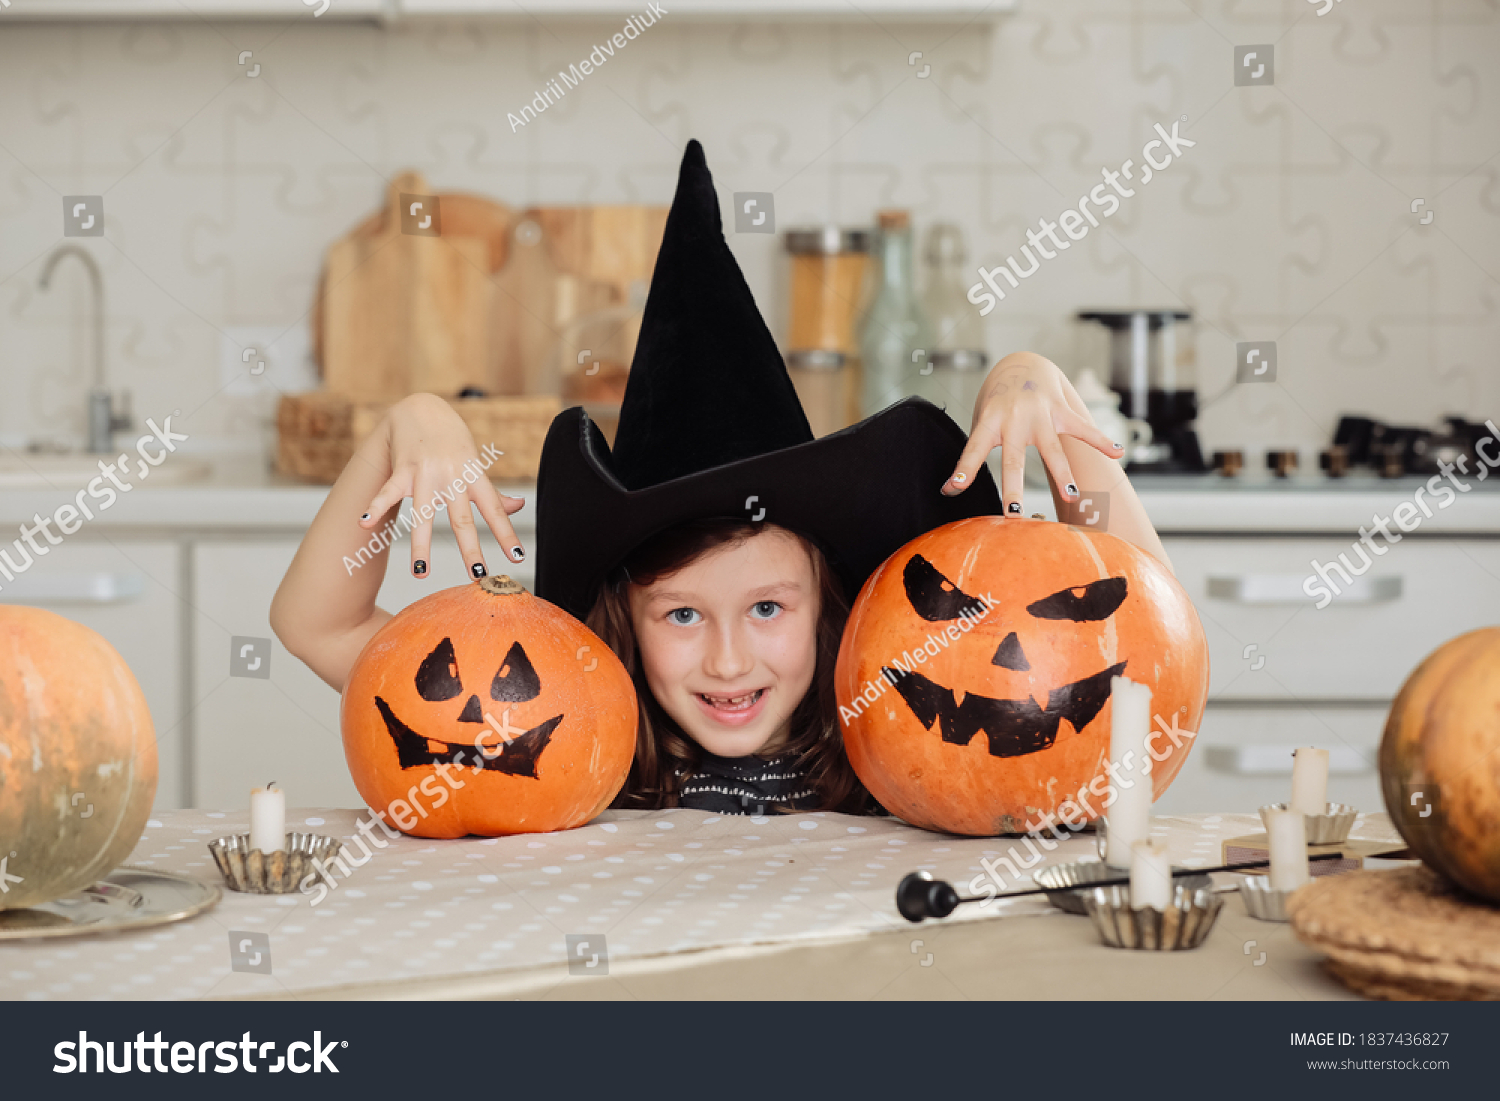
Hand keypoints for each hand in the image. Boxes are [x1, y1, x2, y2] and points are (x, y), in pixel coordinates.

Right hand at [358, 393, 526, 578]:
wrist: (422, 409)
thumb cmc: (452, 443)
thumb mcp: (476, 465)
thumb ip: (494, 492)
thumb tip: (520, 506)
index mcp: (473, 477)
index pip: (495, 510)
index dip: (507, 533)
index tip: (517, 558)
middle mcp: (452, 477)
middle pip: (461, 518)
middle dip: (470, 548)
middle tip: (478, 576)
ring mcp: (426, 473)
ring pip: (423, 514)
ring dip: (421, 545)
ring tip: (420, 573)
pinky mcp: (402, 469)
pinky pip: (388, 492)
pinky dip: (375, 506)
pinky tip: (364, 524)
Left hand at [942, 352, 1123, 512]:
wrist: (1022, 363)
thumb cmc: (997, 403)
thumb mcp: (982, 420)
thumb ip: (976, 451)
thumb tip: (953, 492)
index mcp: (990, 423)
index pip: (972, 450)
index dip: (962, 471)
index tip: (951, 490)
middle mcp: (1014, 419)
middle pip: (1014, 459)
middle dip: (1014, 488)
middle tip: (1013, 514)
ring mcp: (1039, 414)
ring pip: (1052, 448)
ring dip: (1062, 474)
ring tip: (1072, 497)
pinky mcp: (1061, 409)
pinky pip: (1082, 427)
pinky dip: (1101, 440)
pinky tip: (1118, 453)